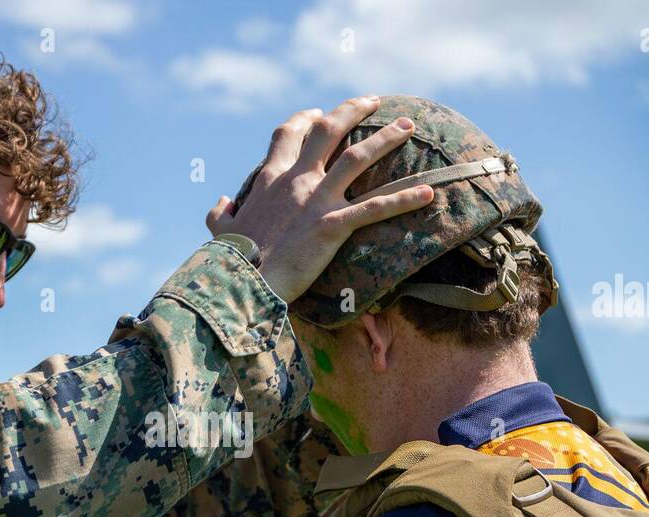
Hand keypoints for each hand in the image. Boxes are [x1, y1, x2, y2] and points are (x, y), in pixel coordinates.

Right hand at [205, 95, 434, 303]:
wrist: (241, 284)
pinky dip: (404, 198)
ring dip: (386, 138)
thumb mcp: (220, 232)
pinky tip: (428, 193)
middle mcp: (296, 181)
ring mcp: (316, 200)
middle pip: (327, 130)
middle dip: (352, 110)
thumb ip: (220, 213)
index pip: (287, 135)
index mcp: (270, 180)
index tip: (317, 112)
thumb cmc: (230, 261)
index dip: (304, 119)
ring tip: (408, 125)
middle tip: (373, 101)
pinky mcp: (332, 226)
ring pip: (357, 158)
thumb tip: (221, 200)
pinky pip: (375, 208)